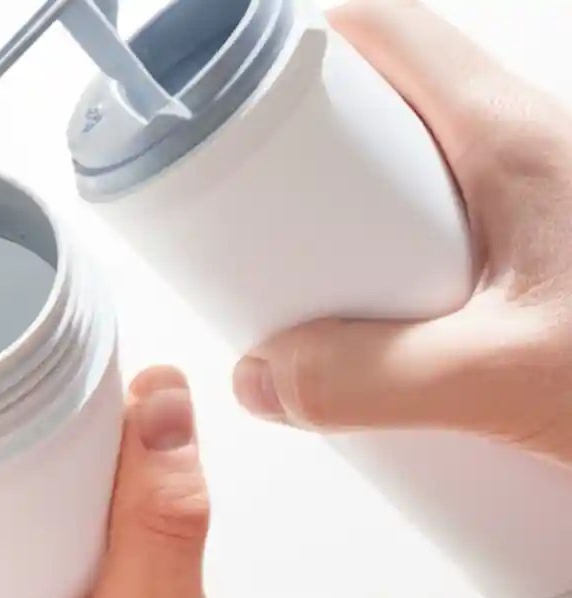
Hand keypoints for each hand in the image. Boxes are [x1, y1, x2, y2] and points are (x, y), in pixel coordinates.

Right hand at [233, 0, 571, 463]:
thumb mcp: (503, 381)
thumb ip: (367, 384)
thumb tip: (265, 379)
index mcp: (515, 138)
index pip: (385, 32)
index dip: (298, 44)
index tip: (235, 95)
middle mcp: (532, 149)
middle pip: (386, 103)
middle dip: (309, 152)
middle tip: (265, 217)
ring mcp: (545, 201)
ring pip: (420, 169)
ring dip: (356, 213)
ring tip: (314, 281)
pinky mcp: (552, 254)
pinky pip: (454, 225)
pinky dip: (401, 258)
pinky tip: (389, 323)